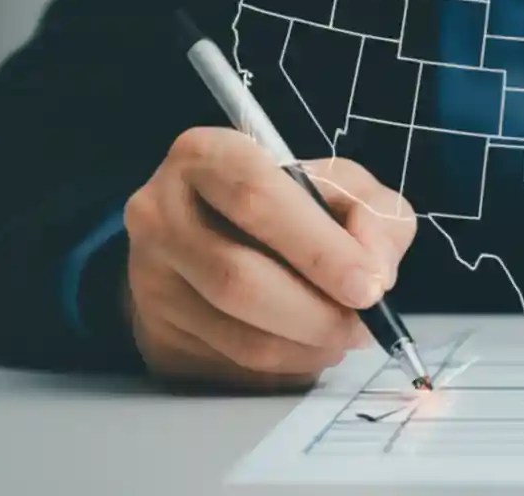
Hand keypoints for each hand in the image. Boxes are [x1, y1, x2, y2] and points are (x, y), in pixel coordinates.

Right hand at [123, 127, 415, 389]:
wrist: (223, 238)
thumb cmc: (293, 205)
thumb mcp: (344, 187)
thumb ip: (375, 214)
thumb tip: (374, 272)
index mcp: (206, 156)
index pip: (257, 199)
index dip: (318, 249)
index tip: (368, 287)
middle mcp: (160, 212)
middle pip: (239, 277)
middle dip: (318, 311)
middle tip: (363, 323)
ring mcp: (149, 278)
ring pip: (238, 335)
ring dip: (309, 346)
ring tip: (344, 334)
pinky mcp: (157, 335)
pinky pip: (234, 366)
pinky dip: (289, 366)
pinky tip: (310, 346)